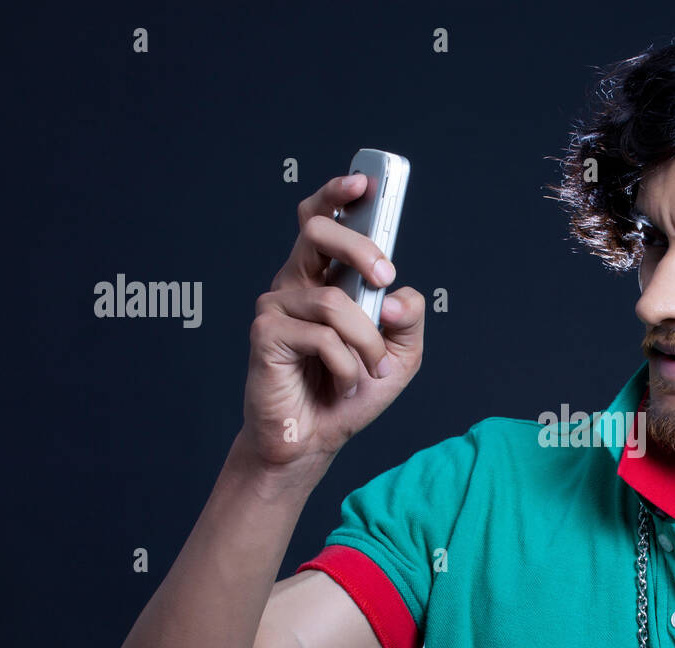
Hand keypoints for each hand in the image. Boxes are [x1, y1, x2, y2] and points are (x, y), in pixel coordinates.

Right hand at [241, 173, 424, 472]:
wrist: (315, 440)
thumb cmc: (350, 392)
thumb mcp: (400, 355)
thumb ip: (409, 318)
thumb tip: (397, 294)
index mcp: (323, 279)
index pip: (323, 222)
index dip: (338, 195)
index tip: (365, 181)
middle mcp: (295, 283)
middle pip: (320, 234)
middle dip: (359, 248)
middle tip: (385, 277)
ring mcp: (276, 306)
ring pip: (333, 301)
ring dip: (365, 342)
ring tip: (369, 370)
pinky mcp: (265, 334)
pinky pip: (321, 337)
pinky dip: (345, 365)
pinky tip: (343, 382)